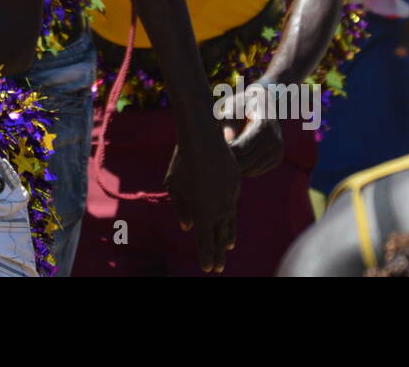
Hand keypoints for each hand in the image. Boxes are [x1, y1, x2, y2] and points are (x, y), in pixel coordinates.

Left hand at [163, 136, 239, 273]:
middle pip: (219, 236)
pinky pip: (233, 206)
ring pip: (229, 222)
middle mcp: (218, 208)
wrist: (203, 140)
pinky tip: (229, 222)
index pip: (205, 241)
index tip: (208, 268)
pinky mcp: (235, 186)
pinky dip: (231, 218)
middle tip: (219, 268)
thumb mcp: (173, 185)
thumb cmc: (182, 163)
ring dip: (227, 237)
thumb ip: (180, 208)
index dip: (207, 256)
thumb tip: (187, 227)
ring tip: (227, 248)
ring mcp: (229, 197)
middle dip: (218, 253)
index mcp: (202, 212)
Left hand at [217, 82, 284, 174]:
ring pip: (250, 170)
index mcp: (265, 126)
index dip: (225, 150)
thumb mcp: (234, 105)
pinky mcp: (277, 159)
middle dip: (229, 161)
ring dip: (235, 167)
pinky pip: (255, 171)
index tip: (212, 147)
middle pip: (246, 162)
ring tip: (223, 156)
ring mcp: (278, 151)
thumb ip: (228, 119)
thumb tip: (228, 139)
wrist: (266, 104)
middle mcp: (275, 141)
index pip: (241, 148)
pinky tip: (235, 158)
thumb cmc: (244, 103)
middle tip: (214, 155)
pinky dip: (244, 168)